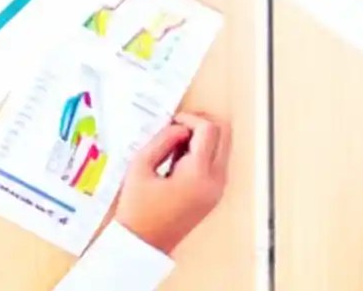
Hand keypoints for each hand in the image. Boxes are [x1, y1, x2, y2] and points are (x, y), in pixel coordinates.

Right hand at [116, 112, 230, 254]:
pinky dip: (203, 152)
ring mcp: (217, 189)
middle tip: (178, 126)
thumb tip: (178, 127)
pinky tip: (178, 158)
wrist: (142, 244)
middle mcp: (215, 182)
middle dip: (202, 123)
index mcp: (198, 175)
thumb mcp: (140, 166)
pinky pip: (217, 162)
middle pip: (224, 134)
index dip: (190, 117)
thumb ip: (161, 139)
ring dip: (202, 137)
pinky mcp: (214, 194)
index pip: (209, 129)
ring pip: (223, 146)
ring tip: (173, 146)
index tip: (172, 121)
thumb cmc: (138, 211)